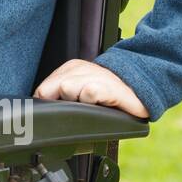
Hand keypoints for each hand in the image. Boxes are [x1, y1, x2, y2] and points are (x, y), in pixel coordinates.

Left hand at [34, 59, 149, 118]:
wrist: (139, 88)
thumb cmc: (108, 93)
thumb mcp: (81, 89)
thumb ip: (62, 96)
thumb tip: (43, 109)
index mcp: (68, 70)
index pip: (42, 90)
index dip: (45, 104)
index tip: (54, 111)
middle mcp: (77, 69)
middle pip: (49, 90)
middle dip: (59, 103)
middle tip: (77, 107)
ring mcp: (90, 75)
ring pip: (66, 89)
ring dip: (75, 103)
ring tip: (90, 105)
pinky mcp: (104, 85)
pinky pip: (88, 93)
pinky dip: (91, 101)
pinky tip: (100, 104)